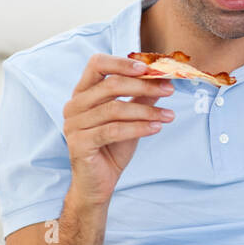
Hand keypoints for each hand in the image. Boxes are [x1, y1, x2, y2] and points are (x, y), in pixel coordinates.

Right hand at [62, 54, 174, 206]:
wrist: (98, 182)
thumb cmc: (112, 146)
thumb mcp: (130, 118)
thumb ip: (141, 97)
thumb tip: (162, 79)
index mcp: (83, 93)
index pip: (97, 64)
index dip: (123, 63)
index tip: (149, 68)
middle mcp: (74, 105)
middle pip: (111, 85)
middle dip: (144, 86)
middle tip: (170, 90)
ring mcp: (74, 124)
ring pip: (115, 109)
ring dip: (147, 111)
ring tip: (169, 115)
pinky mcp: (80, 143)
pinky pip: (113, 130)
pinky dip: (138, 128)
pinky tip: (156, 128)